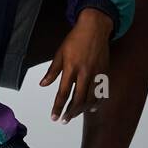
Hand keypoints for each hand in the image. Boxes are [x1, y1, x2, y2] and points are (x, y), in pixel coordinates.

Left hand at [39, 7, 112, 122]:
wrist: (94, 28)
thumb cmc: (75, 39)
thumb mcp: (59, 53)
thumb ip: (52, 71)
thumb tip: (43, 85)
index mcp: (71, 68)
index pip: (63, 93)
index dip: (58, 107)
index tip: (54, 117)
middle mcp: (84, 73)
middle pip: (78, 99)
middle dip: (70, 112)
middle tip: (64, 120)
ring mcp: (96, 73)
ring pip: (91, 98)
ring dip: (83, 110)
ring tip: (75, 115)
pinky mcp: (104, 72)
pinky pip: (101, 92)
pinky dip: (97, 102)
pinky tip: (92, 108)